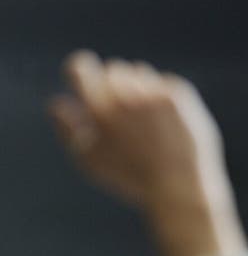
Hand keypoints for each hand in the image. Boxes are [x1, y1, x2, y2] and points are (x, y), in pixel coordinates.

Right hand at [49, 51, 246, 255]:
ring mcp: (154, 92)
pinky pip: (165, 83)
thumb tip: (58, 103)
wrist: (180, 188)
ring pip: (140, 72)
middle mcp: (125, 94)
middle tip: (127, 118)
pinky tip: (168, 125)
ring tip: (149, 125)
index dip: (81, 72)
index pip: (80, 67)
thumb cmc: (132, 178)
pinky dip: (164, 99)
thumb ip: (68, 131)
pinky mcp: (178, 94)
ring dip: (140, 91)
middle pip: (113, 69)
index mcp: (99, 109)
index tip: (87, 80)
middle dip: (116, 88)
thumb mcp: (91, 162)